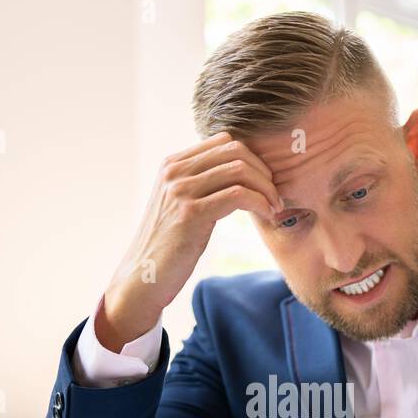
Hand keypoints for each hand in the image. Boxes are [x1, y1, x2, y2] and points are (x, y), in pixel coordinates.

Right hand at [95, 132, 283, 350]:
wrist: (143, 277)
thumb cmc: (168, 245)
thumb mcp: (179, 205)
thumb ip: (199, 184)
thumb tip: (238, 173)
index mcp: (172, 164)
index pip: (224, 141)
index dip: (252, 159)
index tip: (264, 183)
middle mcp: (174, 171)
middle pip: (235, 150)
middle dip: (263, 172)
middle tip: (275, 196)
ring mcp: (181, 191)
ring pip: (239, 170)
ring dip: (266, 188)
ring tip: (273, 208)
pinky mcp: (191, 214)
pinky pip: (238, 195)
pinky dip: (260, 202)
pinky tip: (266, 215)